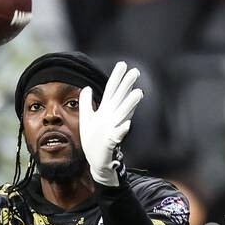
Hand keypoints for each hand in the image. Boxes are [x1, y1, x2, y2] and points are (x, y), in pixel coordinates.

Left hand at [79, 61, 142, 185]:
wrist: (96, 159)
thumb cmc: (93, 139)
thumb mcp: (87, 118)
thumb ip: (86, 103)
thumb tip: (86, 87)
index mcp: (106, 110)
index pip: (112, 90)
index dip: (116, 78)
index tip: (123, 64)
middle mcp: (112, 117)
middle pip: (120, 98)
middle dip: (127, 86)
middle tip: (135, 72)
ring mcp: (113, 128)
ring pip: (123, 114)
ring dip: (130, 104)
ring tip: (139, 93)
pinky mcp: (111, 141)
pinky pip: (118, 135)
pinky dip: (122, 130)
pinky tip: (126, 125)